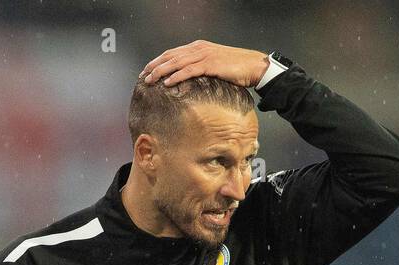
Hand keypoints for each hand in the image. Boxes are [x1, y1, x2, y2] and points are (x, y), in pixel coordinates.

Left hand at [140, 40, 270, 88]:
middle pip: (170, 56)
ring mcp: (204, 55)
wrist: (254, 66)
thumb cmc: (237, 69)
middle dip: (155, 66)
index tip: (147, 70)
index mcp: (198, 47)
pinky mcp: (211, 64)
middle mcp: (199, 48)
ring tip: (150, 80)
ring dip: (161, 72)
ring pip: (177, 62)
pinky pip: (189, 70)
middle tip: (143, 76)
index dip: (158, 61)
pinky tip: (168, 83)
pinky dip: (177, 76)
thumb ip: (201, 69)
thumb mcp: (215, 66)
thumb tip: (189, 81)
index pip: (173, 53)